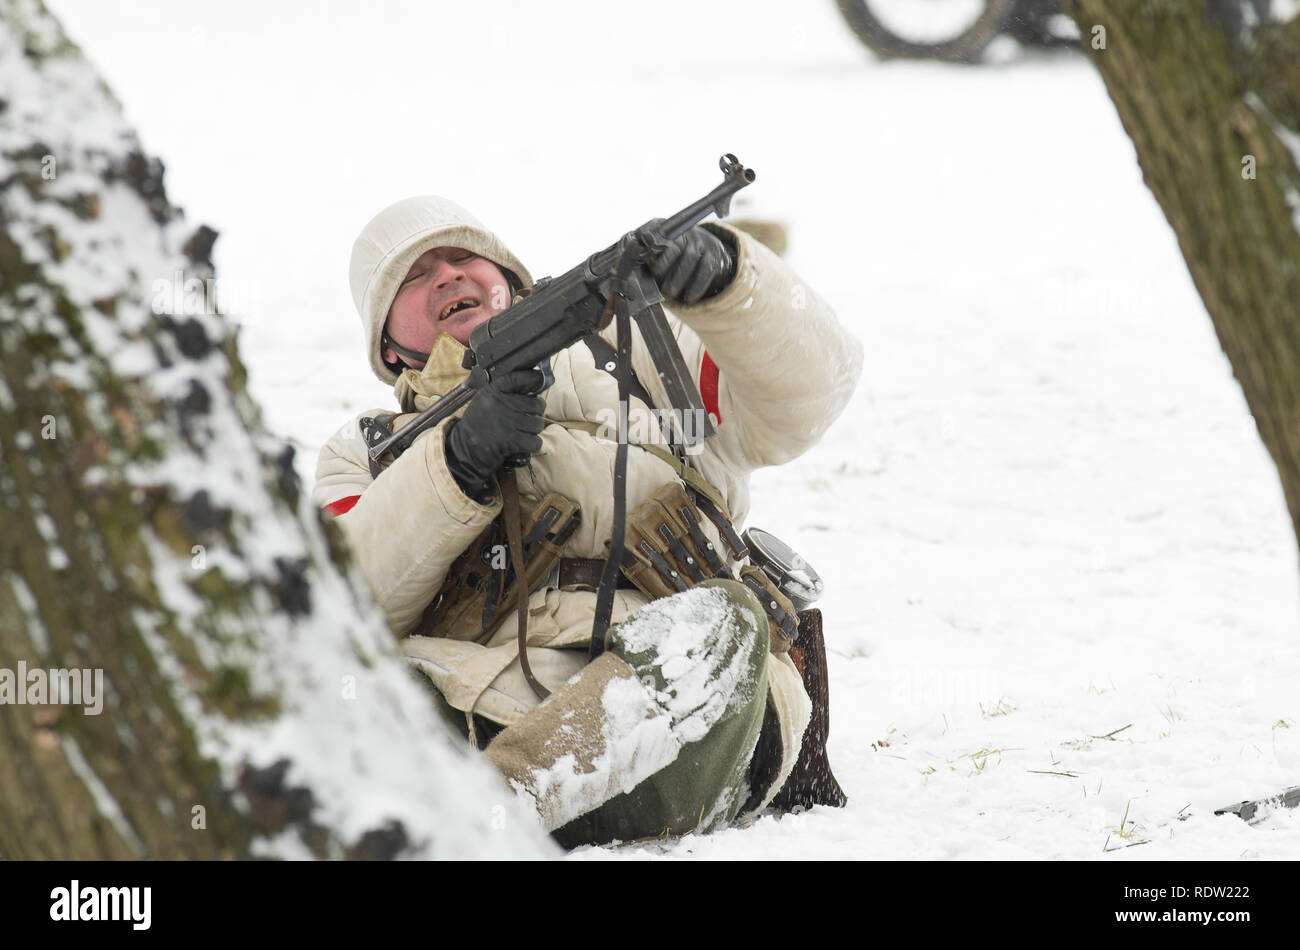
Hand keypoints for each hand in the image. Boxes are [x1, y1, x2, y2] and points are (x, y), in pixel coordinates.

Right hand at [444, 368, 546, 497]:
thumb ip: (504, 393)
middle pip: (536, 404)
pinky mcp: (509, 440)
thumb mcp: (485, 402)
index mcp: (491, 391)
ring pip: (537, 423)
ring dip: (533, 431)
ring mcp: (505, 421)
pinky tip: (524, 444)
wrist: (464, 450)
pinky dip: (533, 445)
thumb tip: (535, 382)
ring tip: (522, 433)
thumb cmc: (479, 426)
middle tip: (526, 420)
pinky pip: (535, 441)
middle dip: (535, 414)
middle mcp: (498, 403)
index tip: (538, 379)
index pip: (518, 378)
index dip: (532, 378)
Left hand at [646, 223, 735, 304]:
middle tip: (656, 274)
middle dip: (666, 260)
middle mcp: (686, 233)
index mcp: (669, 230)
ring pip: (691, 256)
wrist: (705, 253)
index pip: (660, 231)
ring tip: (669, 293)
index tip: (646, 260)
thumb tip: (632, 265)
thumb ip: (645, 256)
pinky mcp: (713, 256)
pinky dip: (697, 285)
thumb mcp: (658, 252)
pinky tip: (689, 298)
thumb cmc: (673, 256)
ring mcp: (701, 243)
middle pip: (676, 243)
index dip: (653, 244)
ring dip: (679, 276)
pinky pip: (706, 270)